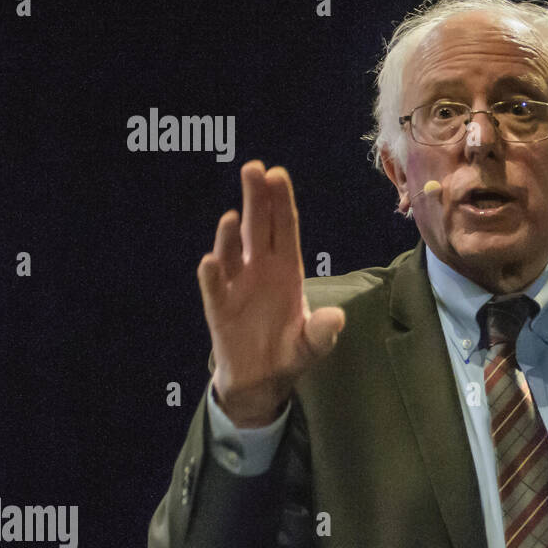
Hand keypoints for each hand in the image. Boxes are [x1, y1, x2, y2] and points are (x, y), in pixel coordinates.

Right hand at [197, 161, 345, 426]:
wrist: (262, 379)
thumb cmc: (291, 352)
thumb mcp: (314, 345)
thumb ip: (324, 332)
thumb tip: (335, 318)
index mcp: (287, 270)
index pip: (284, 229)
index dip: (281, 202)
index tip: (277, 174)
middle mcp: (261, 271)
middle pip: (257, 228)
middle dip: (255, 199)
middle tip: (252, 168)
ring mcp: (237, 285)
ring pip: (232, 251)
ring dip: (229, 234)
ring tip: (231, 217)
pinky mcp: (219, 307)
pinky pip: (214, 287)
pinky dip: (211, 274)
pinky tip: (211, 262)